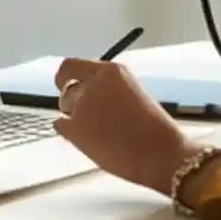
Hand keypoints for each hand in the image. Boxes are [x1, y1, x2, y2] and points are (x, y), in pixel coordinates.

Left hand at [53, 58, 196, 194]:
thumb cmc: (156, 130)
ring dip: (73, 114)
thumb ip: (111, 91)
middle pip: (66, 85)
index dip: (68, 76)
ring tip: (95, 129)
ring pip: (64, 105)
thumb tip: (96, 99)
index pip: (73, 65)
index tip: (67, 82)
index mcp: (112, 72)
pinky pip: (60, 125)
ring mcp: (82, 106)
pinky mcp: (75, 129)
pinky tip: (85, 138)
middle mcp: (94, 84)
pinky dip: (68, 130)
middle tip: (82, 111)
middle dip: (72, 97)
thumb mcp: (134, 95)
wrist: (160, 153)